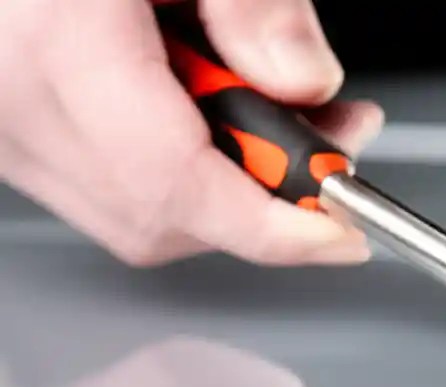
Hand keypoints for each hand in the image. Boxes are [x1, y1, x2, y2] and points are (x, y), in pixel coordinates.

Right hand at [0, 0, 381, 266]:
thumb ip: (254, 3)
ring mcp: (7, 128)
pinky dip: (183, 172)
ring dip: (232, 188)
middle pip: (167, 216)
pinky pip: (109, 190)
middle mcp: (15, 100)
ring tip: (288, 111)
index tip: (340, 232)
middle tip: (337, 134)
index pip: (175, 181)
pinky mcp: (15, 135)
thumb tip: (304, 83)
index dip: (271, 226)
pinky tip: (221, 114)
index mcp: (56, 40)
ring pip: (140, 217)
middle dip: (270, 197)